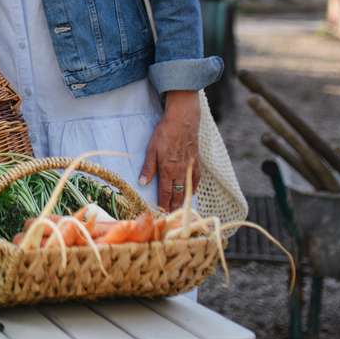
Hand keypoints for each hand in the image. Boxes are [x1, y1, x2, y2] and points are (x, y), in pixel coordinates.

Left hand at [140, 91, 199, 210]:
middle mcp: (181, 172)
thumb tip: (142, 183)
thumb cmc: (164, 133)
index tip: (161, 214)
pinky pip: (197, 180)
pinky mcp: (197, 163)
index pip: (165, 193)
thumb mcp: (151, 149)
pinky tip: (190, 193)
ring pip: (188, 189)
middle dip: (174, 207)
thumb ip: (148, 168)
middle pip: (178, 195)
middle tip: (170, 216)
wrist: (183, 121)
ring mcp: (191, 168)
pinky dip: (193, 189)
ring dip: (183, 200)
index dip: (163, 205)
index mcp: (168, 170)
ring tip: (179, 209)